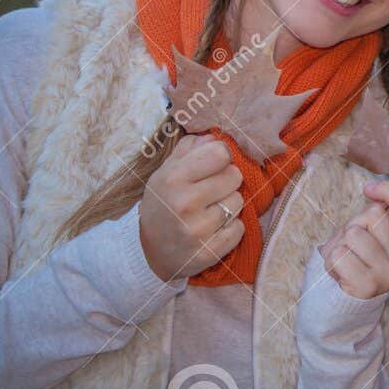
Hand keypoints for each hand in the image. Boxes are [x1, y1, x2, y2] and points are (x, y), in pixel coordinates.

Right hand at [139, 133, 244, 281]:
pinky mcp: (209, 252)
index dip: (221, 157)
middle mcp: (185, 203)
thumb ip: (189, 150)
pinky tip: (214, 229)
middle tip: (212, 191)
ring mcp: (198, 229)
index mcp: (173, 178)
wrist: (149, 251)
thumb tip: (214, 137)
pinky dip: (231, 228)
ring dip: (230, 205)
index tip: (214, 165)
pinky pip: (240, 229)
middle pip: (234, 176)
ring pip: (239, 202)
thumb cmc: (163, 204)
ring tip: (210, 211)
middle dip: (227, 181)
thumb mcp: (166, 173)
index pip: (220, 153)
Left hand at [321, 180, 388, 299]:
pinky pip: (339, 255)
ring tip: (344, 259)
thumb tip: (371, 190)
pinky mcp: (367, 287)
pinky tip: (339, 273)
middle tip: (350, 245)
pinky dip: (331, 260)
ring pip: (354, 233)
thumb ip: (376, 214)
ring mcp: (388, 275)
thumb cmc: (355, 262)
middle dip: (353, 223)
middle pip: (374, 215)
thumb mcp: (369, 235)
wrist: (345, 306)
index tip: (367, 190)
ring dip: (339, 243)